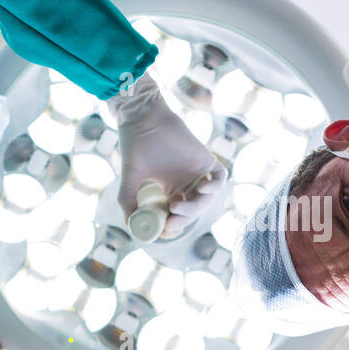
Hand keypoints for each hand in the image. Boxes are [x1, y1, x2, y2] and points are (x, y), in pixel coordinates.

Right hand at [110, 74, 225, 239]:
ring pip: (206, 199)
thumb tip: (129, 225)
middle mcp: (186, 182)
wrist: (142, 119)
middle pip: (194, 209)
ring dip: (195, 208)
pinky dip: (215, 187)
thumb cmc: (135, 146)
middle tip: (170, 223)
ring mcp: (197, 171)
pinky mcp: (206, 159)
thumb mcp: (130, 179)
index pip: (180, 214)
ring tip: (177, 208)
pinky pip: (220, 178)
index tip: (164, 230)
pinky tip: (200, 189)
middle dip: (184, 220)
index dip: (175, 225)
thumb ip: (128, 200)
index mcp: (171, 189)